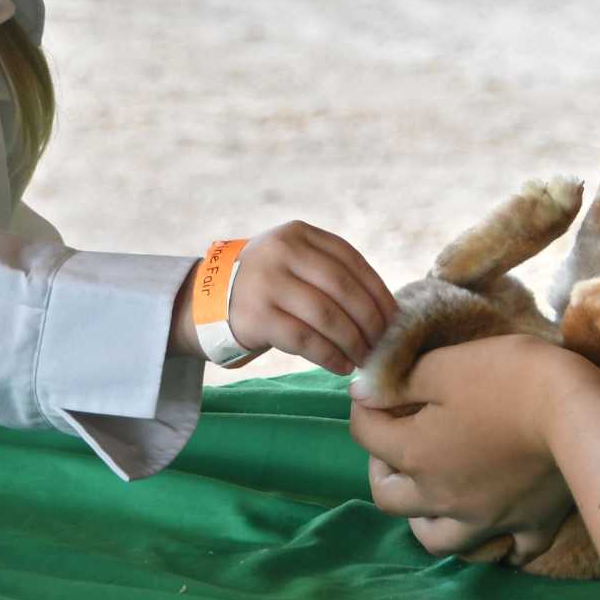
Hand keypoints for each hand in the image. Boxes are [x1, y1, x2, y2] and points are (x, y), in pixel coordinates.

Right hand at [221, 221, 397, 376]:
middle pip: (343, 288)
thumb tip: (385, 309)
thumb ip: (330, 272)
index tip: (393, 318)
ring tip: (363, 357)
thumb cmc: (266, 286)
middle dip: (369, 320)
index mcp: (298, 234)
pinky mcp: (256, 316)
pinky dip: (330, 355)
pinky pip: (305, 339)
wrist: (206, 302)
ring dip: (353, 341)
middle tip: (381, 343)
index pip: (351, 260)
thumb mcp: (292, 261)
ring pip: (327, 316)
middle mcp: (281, 251)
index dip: (378, 291)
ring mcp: (266, 282)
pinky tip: (340, 365)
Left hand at [350, 334, 586, 559]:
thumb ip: (397, 379)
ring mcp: (487, 519)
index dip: (363, 408)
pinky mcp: (531, 525)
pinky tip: (502, 533)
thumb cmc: (509, 380)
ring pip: (440, 541)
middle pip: (390, 501)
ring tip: (434, 498)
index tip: (374, 392)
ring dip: (426, 522)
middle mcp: (442, 497)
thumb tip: (361, 391)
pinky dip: (501, 547)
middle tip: (396, 450)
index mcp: (416, 454)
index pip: (366, 435)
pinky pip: (512, 553)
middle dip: (383, 474)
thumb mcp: (445, 365)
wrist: (581, 415)